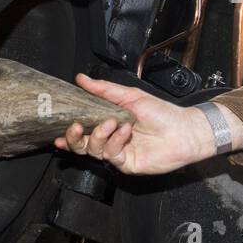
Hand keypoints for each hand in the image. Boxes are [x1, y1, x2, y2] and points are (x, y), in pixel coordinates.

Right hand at [54, 73, 215, 174]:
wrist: (183, 129)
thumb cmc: (161, 113)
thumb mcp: (130, 96)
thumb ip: (104, 89)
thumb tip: (81, 78)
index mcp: (109, 124)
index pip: (83, 131)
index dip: (69, 133)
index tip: (58, 129)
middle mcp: (111, 140)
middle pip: (82, 145)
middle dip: (74, 137)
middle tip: (77, 126)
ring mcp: (118, 153)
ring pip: (94, 150)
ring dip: (100, 134)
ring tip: (112, 122)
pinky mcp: (127, 164)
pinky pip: (111, 155)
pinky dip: (116, 141)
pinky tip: (126, 131)